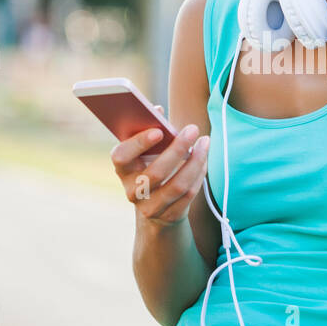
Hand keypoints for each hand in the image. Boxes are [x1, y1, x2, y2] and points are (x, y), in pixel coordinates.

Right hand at [109, 104, 209, 227]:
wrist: (155, 207)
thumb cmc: (150, 168)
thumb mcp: (145, 152)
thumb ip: (150, 130)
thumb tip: (157, 110)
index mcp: (123, 170)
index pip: (121, 157)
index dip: (138, 144)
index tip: (158, 131)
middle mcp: (132, 191)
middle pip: (157, 172)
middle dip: (178, 149)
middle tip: (193, 129)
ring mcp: (151, 207)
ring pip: (178, 185)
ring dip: (195, 161)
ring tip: (205, 142)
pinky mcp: (169, 215)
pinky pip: (189, 194)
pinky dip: (199, 175)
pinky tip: (204, 159)